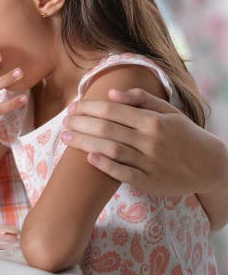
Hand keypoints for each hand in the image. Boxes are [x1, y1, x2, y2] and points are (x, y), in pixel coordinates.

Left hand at [62, 88, 227, 195]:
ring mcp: (149, 162)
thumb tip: (112, 92)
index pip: (112, 111)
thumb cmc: (185, 135)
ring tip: (66, 137)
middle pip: (106, 129)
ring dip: (84, 142)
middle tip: (65, 121)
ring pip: (110, 150)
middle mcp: (150, 141)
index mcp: (153, 121)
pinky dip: (104, 165)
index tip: (73, 107)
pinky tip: (88, 157)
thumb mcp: (169, 111)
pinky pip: (122, 173)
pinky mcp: (149, 182)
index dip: (89, 108)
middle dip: (81, 123)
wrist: (211, 166)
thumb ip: (141, 99)